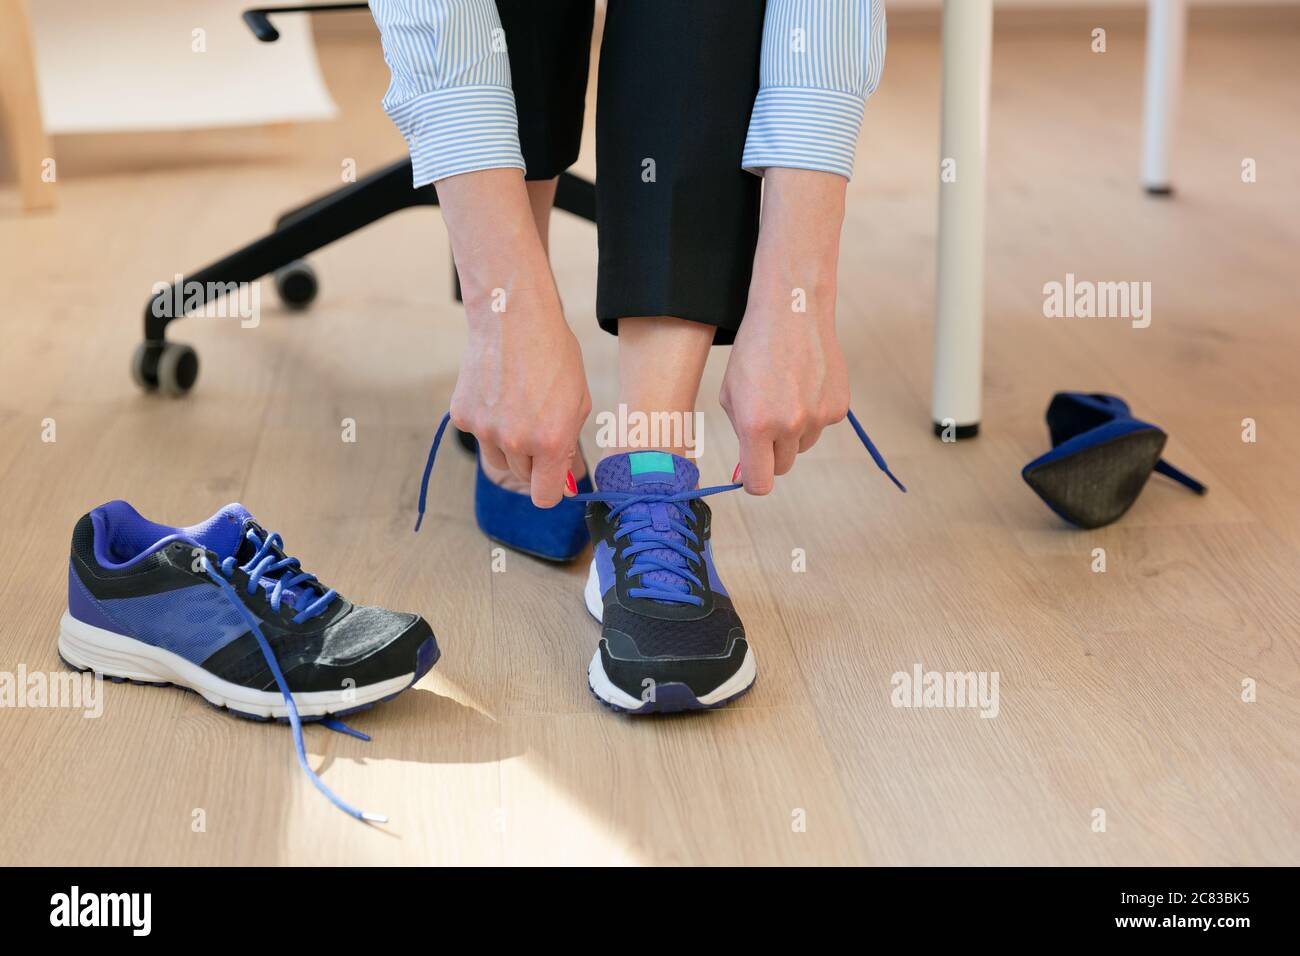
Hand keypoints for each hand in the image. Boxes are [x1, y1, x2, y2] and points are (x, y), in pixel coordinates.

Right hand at [435, 170, 590, 507]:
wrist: (513, 319)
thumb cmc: (553, 356)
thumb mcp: (577, 403)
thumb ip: (568, 447)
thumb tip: (564, 481)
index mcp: (550, 442)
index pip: (545, 497)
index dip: (551, 488)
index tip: (553, 476)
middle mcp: (515, 442)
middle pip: (522, 477)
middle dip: (532, 462)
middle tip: (538, 427)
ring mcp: (484, 431)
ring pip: (497, 461)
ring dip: (509, 448)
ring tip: (519, 411)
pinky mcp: (462, 417)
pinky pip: (478, 436)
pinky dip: (488, 425)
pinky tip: (498, 395)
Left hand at [719, 169, 850, 494]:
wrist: (791, 312)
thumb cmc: (754, 351)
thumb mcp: (733, 393)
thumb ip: (740, 433)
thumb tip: (746, 470)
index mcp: (756, 424)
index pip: (759, 482)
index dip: (753, 479)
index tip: (750, 471)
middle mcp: (790, 425)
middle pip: (782, 466)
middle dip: (771, 453)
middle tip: (766, 423)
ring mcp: (819, 417)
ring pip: (802, 445)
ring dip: (793, 431)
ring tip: (785, 394)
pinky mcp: (839, 408)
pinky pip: (822, 426)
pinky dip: (813, 413)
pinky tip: (804, 385)